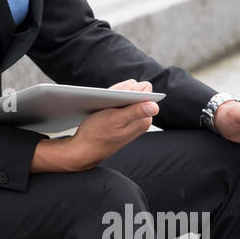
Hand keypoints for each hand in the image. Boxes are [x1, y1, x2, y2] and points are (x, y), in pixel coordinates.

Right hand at [30, 79, 157, 172]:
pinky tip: (105, 110)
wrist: (84, 149)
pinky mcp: (126, 120)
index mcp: (144, 119)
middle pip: (137, 91)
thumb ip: (135, 111)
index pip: (144, 89)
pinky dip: (113, 102)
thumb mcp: (114, 120)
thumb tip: (155, 106)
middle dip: (123, 92)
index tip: (117, 98)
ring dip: (116, 97)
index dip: (129, 89)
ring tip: (106, 108)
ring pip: (128, 96)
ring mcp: (135, 120)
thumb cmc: (96, 135)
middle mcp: (143, 119)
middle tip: (109, 104)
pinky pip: (122, 103)